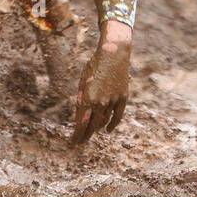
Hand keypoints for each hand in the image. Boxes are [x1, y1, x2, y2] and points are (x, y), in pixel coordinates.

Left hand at [71, 21, 131, 143]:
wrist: (113, 54)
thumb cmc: (95, 66)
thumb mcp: (83, 81)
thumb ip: (81, 99)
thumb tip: (79, 116)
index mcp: (87, 99)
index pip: (81, 124)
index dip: (76, 135)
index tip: (73, 142)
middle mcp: (100, 103)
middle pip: (92, 126)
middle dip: (85, 136)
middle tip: (80, 142)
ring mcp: (113, 101)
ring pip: (104, 122)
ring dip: (97, 129)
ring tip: (90, 134)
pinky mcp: (122, 98)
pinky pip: (117, 116)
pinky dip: (112, 125)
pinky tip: (107, 130)